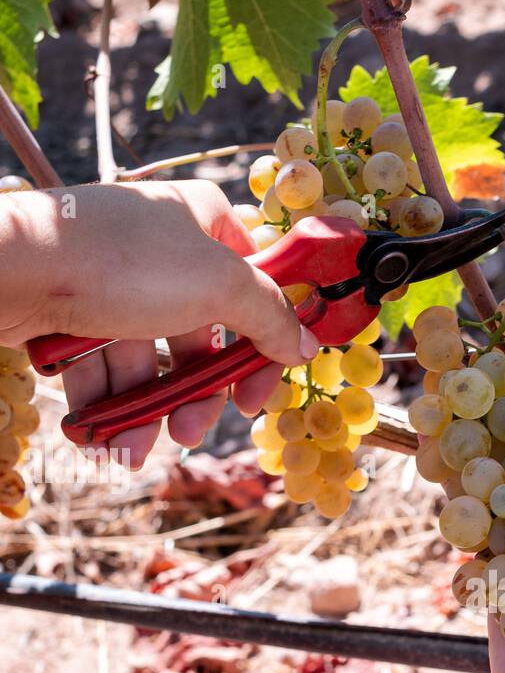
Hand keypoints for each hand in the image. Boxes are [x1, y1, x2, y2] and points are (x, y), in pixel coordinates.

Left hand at [0, 181, 317, 466]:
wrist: (11, 267)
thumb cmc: (121, 263)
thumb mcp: (218, 285)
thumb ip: (270, 318)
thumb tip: (307, 344)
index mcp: (205, 225)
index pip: (255, 292)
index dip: (261, 350)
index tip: (252, 396)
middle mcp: (163, 252)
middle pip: (201, 341)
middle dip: (193, 398)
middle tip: (188, 433)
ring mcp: (115, 285)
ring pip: (149, 365)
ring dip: (144, 415)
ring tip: (130, 447)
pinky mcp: (73, 314)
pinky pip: (103, 370)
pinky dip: (104, 408)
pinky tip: (98, 436)